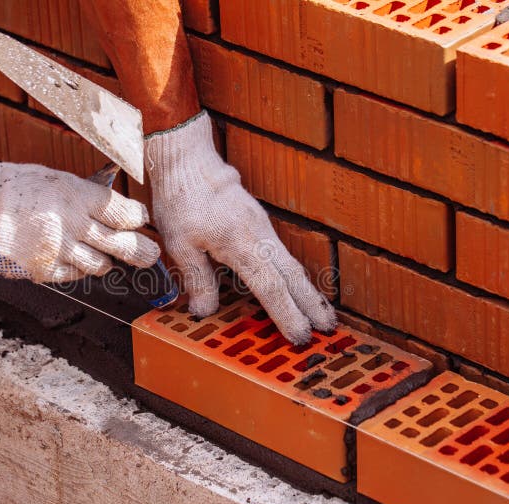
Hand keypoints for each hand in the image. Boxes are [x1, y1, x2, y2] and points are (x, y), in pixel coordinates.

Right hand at [0, 158, 158, 282]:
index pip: (123, 212)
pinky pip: (73, 276)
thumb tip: (104, 204)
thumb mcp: (49, 179)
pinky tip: (75, 261)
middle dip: (142, 251)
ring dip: (106, 261)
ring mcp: (58, 250)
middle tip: (150, 254)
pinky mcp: (42, 270)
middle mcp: (72, 224)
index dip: (137, 218)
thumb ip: (78, 194)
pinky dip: (78, 270)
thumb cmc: (4, 187)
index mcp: (76, 195)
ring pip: (101, 265)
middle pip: (122, 244)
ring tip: (106, 257)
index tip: (141, 220)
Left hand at [146, 111, 336, 343]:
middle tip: (329, 330)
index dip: (286, 314)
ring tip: (323, 315)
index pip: (270, 287)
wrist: (190, 162)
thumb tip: (205, 311)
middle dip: (311, 305)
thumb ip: (197, 279)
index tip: (300, 336)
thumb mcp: (179, 244)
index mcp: (241, 244)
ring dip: (308, 292)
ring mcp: (263, 228)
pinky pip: (283, 255)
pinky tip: (297, 288)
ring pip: (291, 265)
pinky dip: (295, 277)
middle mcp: (260, 237)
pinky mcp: (260, 224)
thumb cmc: (182, 200)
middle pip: (293, 276)